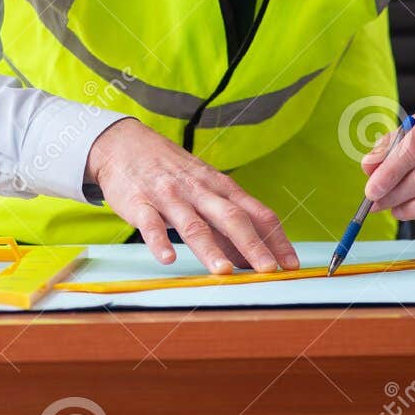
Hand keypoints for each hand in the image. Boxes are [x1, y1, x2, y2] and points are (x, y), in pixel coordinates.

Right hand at [86, 118, 298, 271]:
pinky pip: (151, 224)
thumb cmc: (169, 170)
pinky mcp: (140, 202)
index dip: (276, 239)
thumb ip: (225, 221)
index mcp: (220, 186)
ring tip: (224, 271)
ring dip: (210, 248)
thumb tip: (250, 258)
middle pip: (231, 217)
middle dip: (252, 244)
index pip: (257, 212)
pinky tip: (168, 258)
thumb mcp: (203, 188)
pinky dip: (159, 241)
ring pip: (193, 223)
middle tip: (268, 270)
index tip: (291, 264)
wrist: (123, 143)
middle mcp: (199, 190)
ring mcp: (169, 196)